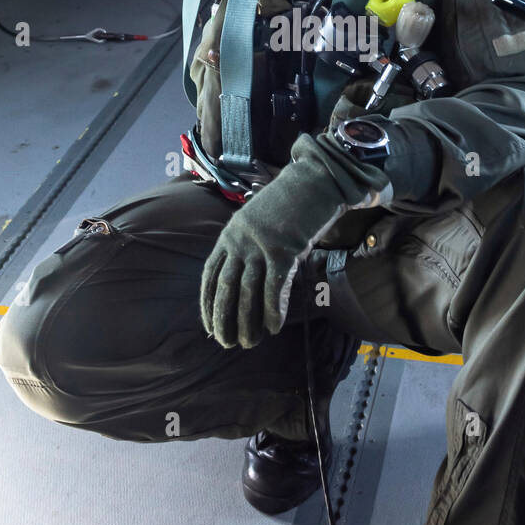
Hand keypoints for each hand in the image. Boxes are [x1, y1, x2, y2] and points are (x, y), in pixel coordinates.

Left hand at [200, 131, 392, 350]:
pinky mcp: (285, 249)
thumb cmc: (290, 203)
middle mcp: (240, 240)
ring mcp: (262, 245)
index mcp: (230, 234)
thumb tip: (243, 277)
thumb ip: (246, 245)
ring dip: (248, 322)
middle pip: (226, 288)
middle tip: (227, 343)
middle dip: (224, 319)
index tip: (209, 327)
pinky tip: (273, 328)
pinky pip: (276, 288)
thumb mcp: (257, 221)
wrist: (315, 180)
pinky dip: (273, 311)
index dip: (208, 304)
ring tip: (249, 343)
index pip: (211, 275)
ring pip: (249, 292)